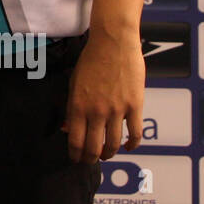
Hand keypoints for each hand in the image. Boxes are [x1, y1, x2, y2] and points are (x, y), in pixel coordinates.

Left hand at [63, 28, 144, 163]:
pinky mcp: (135, 106)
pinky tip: (129, 146)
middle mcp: (97, 111)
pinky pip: (135, 133)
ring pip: (114, 143)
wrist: (113, 43)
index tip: (76, 159)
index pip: (75, 140)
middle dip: (91, 158)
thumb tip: (68, 128)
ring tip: (107, 154)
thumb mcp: (74, 83)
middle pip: (94, 147)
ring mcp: (117, 110)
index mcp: (78, 105)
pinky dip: (132, 144)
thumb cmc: (91, 60)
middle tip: (91, 161)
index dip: (75, 154)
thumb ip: (72, 107)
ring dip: (109, 153)